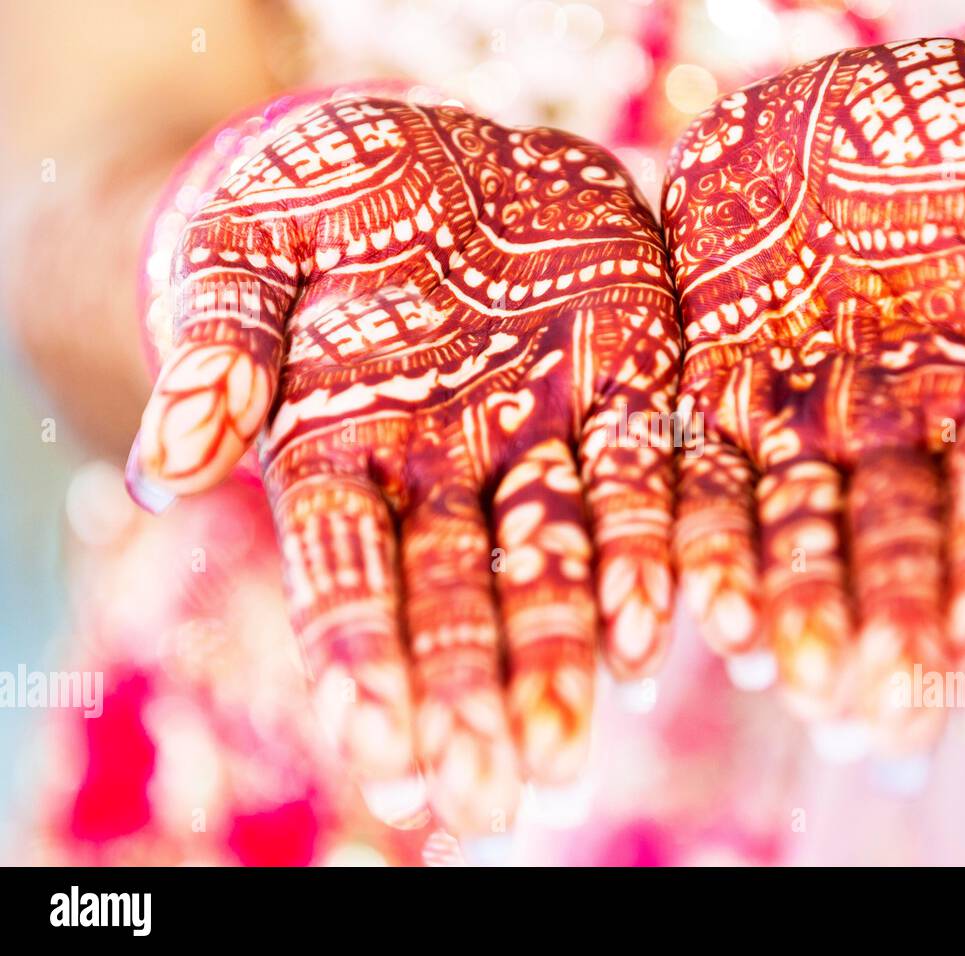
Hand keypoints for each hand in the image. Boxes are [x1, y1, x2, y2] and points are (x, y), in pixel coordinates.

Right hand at [129, 96, 678, 830]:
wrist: (428, 157)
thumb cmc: (307, 204)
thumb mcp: (241, 254)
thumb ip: (217, 349)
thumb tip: (164, 466)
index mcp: (344, 450)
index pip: (349, 574)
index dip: (366, 661)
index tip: (383, 757)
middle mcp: (447, 468)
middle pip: (463, 594)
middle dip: (478, 692)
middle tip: (494, 792)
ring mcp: (540, 429)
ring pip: (560, 556)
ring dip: (568, 651)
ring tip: (573, 744)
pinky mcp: (626, 374)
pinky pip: (646, 469)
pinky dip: (652, 547)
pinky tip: (660, 627)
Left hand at [662, 39, 964, 748]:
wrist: (853, 108)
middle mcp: (893, 431)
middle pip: (892, 541)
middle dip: (883, 622)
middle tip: (874, 712)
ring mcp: (801, 418)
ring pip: (795, 526)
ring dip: (789, 602)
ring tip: (785, 673)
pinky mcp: (716, 388)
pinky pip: (704, 471)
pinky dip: (700, 537)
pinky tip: (694, 604)